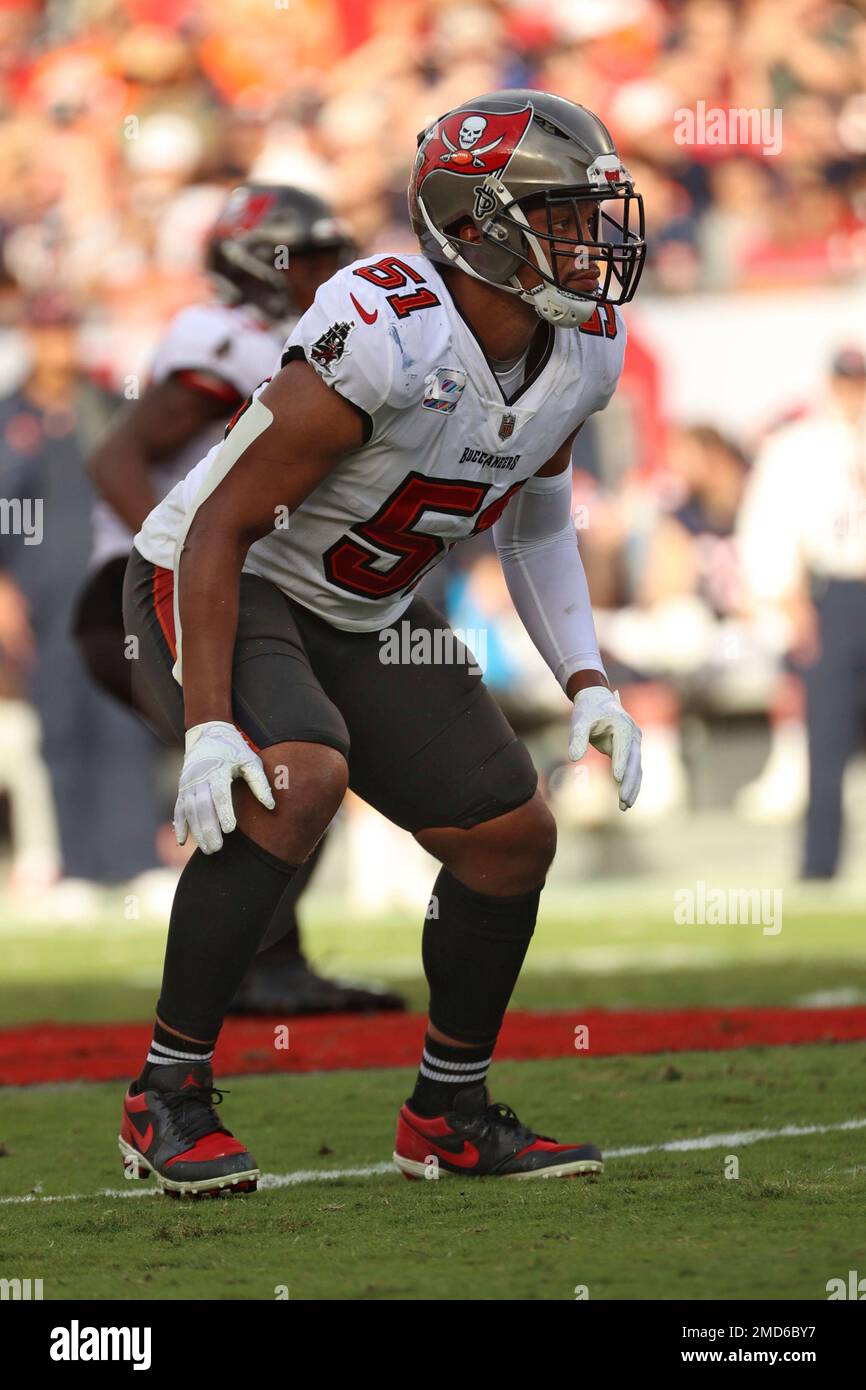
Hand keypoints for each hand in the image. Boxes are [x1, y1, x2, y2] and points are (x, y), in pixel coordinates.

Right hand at [174, 721, 274, 853]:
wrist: (208, 733)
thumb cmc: (234, 750)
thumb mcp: (250, 760)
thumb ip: (260, 782)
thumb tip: (271, 805)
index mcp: (217, 770)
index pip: (219, 794)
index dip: (224, 812)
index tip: (231, 829)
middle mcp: (199, 777)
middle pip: (202, 806)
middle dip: (209, 829)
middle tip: (217, 848)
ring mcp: (188, 783)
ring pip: (189, 811)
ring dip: (196, 831)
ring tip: (207, 849)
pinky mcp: (182, 788)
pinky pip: (178, 809)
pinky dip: (179, 825)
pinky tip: (182, 841)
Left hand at [568, 686, 641, 809]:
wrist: (597, 698)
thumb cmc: (587, 710)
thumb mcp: (579, 721)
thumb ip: (577, 738)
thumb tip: (574, 758)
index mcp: (622, 726)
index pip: (623, 748)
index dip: (620, 764)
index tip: (617, 780)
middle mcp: (633, 734)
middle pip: (634, 762)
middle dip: (629, 783)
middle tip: (623, 801)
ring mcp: (635, 743)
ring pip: (637, 769)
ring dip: (632, 787)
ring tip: (625, 806)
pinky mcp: (631, 750)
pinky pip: (633, 770)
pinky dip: (631, 784)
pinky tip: (626, 799)